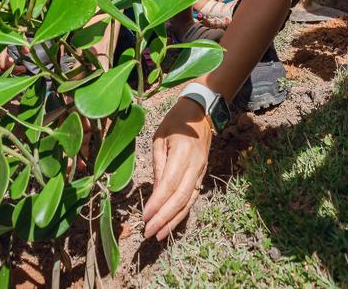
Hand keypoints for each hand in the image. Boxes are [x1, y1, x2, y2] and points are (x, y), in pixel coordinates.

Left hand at [143, 97, 211, 239]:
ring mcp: (201, 170)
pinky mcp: (202, 174)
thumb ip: (158, 165)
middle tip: (149, 233)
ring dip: (174, 220)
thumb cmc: (175, 122)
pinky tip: (172, 222)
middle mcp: (195, 165)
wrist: (201, 112)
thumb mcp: (160, 138)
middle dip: (164, 218)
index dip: (157, 203)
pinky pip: (193, 196)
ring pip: (189, 201)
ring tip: (159, 234)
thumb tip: (155, 192)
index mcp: (182, 153)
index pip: (169, 185)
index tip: (145, 217)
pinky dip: (182, 211)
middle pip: (181, 198)